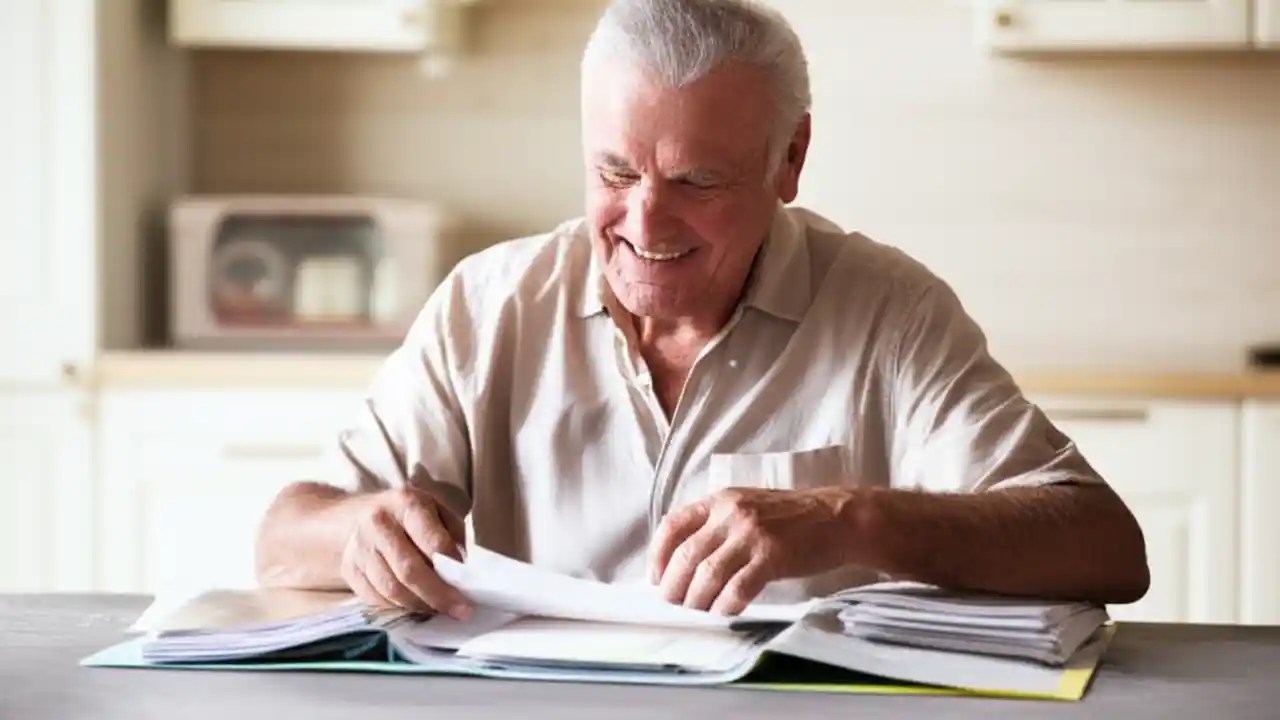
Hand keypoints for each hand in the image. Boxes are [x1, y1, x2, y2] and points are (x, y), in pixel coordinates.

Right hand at [340, 486, 471, 619]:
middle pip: (410, 570)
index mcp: (407, 503)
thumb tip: (468, 567)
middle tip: (461, 611)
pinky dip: (400, 607)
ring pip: (392, 589)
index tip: (469, 586)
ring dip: (421, 605)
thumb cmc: (408, 516)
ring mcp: (361, 548)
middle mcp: (380, 523)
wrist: (355, 517)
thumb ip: (454, 534)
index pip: (432, 540)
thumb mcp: (436, 510)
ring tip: (441, 611)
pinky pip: (377, 598)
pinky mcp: (350, 569)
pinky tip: (417, 607)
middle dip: (439, 595)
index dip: (452, 566)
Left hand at [648, 487, 857, 614]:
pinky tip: (724, 613)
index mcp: (720, 500)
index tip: (655, 578)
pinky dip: (726, 605)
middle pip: (687, 555)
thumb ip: (717, 526)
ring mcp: (752, 533)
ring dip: (697, 600)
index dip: (657, 555)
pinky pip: (738, 587)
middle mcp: (731, 513)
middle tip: (674, 605)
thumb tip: (684, 563)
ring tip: (697, 613)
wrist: (837, 518)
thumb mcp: (747, 507)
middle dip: (674, 586)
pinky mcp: (773, 555)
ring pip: (708, 574)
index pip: (673, 525)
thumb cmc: (792, 518)